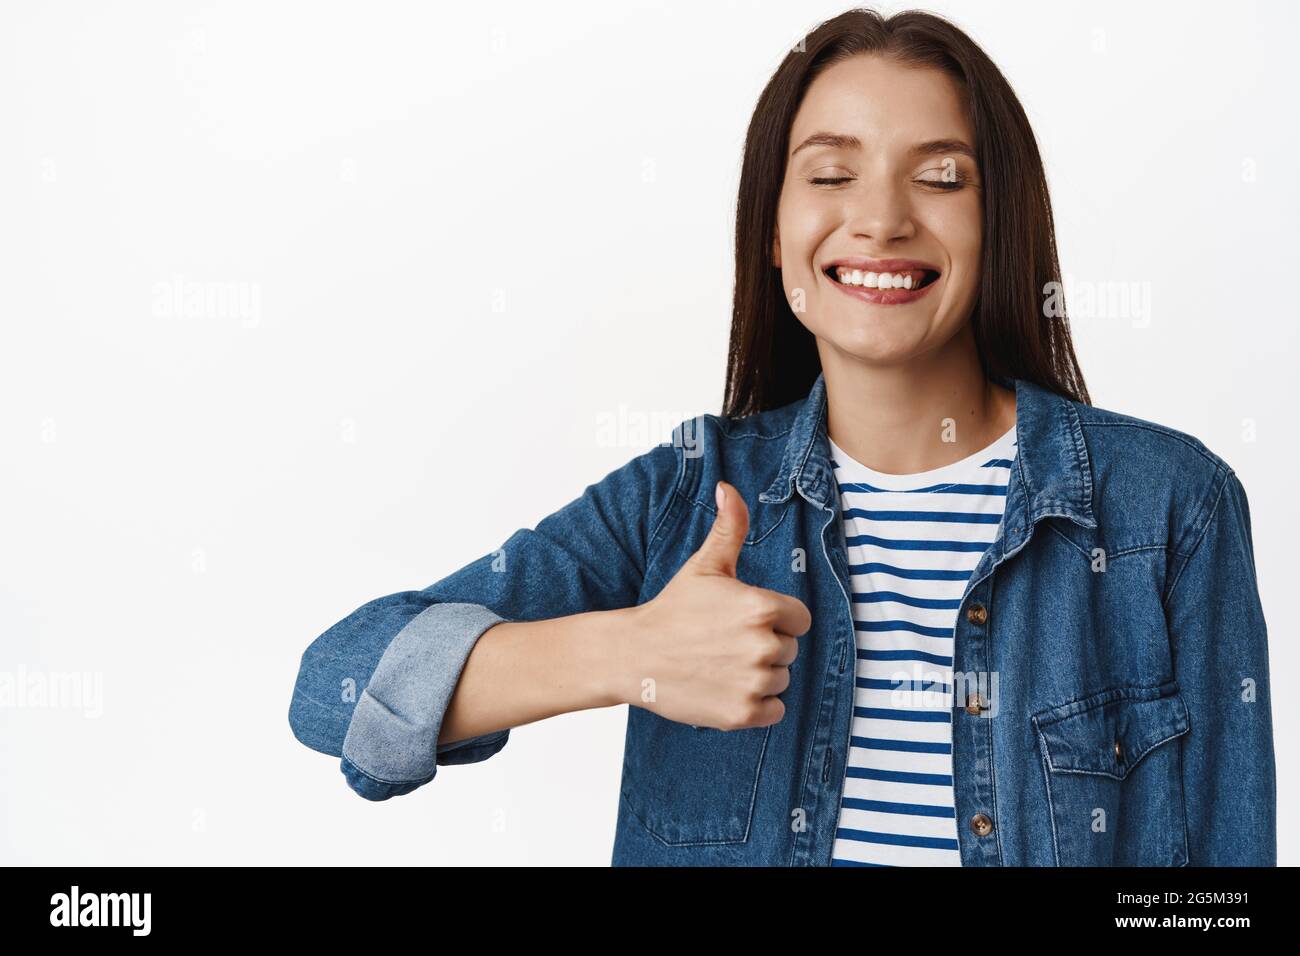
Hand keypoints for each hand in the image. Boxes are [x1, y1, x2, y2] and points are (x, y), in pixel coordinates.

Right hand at [617, 479, 811, 729]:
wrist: (633, 656)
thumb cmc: (673, 609)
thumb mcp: (704, 565)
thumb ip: (729, 527)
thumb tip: (728, 488)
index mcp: (762, 607)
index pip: (799, 619)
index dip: (775, 619)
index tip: (742, 621)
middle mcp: (763, 646)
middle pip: (789, 650)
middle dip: (763, 647)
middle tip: (723, 643)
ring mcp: (753, 682)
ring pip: (780, 680)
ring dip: (758, 676)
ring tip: (720, 665)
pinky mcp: (742, 714)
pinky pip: (774, 710)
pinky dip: (754, 705)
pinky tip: (724, 689)